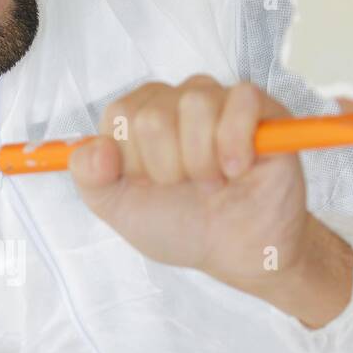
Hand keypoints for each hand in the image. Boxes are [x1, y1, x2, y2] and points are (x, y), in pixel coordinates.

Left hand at [69, 76, 352, 325]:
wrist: (237, 252)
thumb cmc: (182, 226)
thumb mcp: (120, 210)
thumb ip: (90, 179)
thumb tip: (95, 149)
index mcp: (138, 120)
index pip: (120, 115)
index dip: (134, 160)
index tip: (150, 184)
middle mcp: (176, 103)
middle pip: (153, 114)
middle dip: (168, 166)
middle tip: (187, 186)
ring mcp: (219, 102)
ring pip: (196, 103)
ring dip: (202, 160)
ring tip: (215, 181)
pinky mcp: (262, 109)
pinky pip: (242, 100)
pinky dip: (236, 142)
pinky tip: (239, 169)